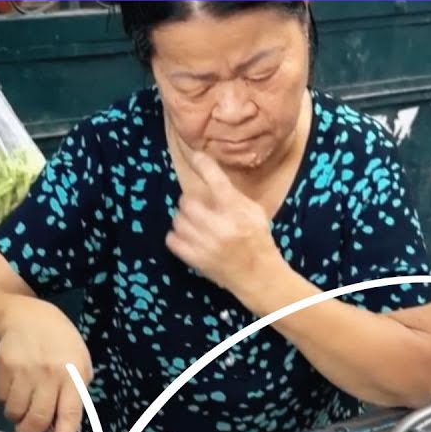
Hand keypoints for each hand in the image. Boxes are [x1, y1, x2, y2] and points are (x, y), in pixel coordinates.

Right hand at [0, 297, 91, 431]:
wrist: (25, 316)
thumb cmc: (59, 344)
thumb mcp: (78, 365)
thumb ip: (72, 396)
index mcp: (72, 374)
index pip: (69, 412)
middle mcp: (48, 373)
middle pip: (36, 419)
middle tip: (31, 429)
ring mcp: (24, 369)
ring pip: (14, 413)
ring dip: (17, 415)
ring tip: (25, 398)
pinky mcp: (3, 366)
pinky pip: (1, 398)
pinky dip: (7, 398)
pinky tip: (15, 382)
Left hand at [166, 151, 285, 294]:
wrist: (258, 276)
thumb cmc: (258, 240)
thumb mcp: (254, 212)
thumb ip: (233, 195)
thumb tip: (210, 175)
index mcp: (237, 211)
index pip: (216, 180)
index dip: (202, 164)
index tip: (194, 155)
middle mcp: (220, 226)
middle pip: (188, 200)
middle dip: (191, 201)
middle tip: (199, 207)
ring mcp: (206, 244)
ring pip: (178, 219)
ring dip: (184, 218)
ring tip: (195, 223)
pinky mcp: (195, 260)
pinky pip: (172, 239)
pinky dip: (177, 235)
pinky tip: (189, 237)